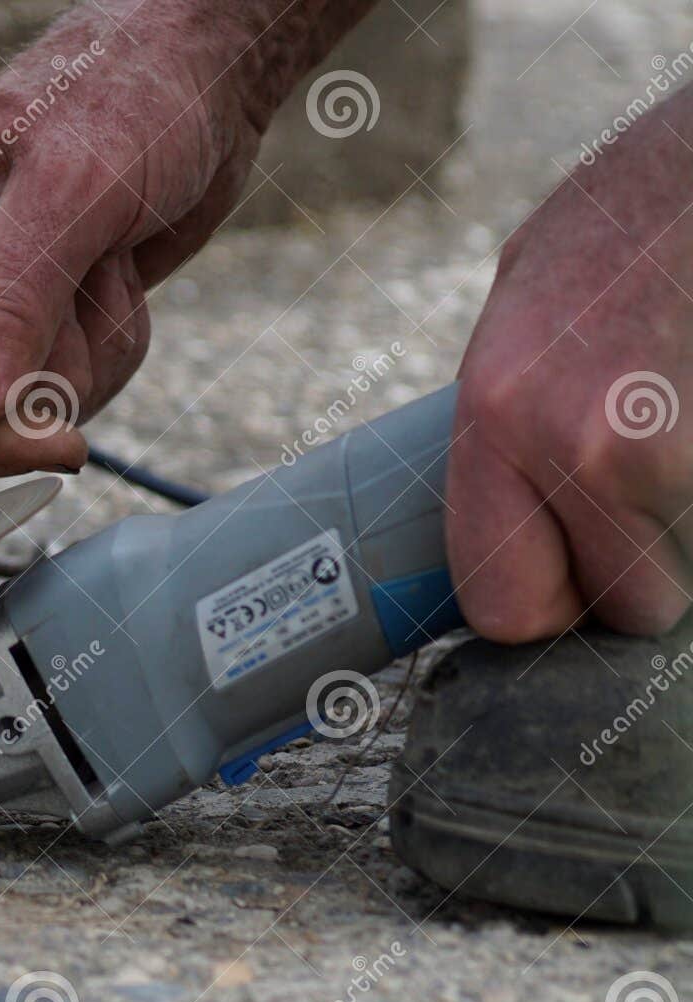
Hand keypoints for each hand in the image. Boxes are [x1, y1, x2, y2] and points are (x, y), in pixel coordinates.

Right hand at [0, 2, 269, 474]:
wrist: (199, 75)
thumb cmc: (129, 94)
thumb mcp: (70, 197)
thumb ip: (7, 310)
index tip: (55, 440)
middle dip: (36, 380)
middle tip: (93, 293)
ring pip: (8, 414)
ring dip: (84, 356)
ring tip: (107, 265)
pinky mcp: (20, 326)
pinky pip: (54, 396)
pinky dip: (104, 350)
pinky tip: (114, 279)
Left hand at [448, 90, 692, 639]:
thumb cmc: (616, 226)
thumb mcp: (512, 328)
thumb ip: (503, 443)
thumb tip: (508, 540)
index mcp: (496, 417)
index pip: (507, 607)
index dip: (548, 597)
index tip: (568, 565)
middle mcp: (580, 442)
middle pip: (629, 606)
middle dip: (638, 567)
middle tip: (641, 484)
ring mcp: (675, 444)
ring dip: (690, 523)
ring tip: (675, 418)